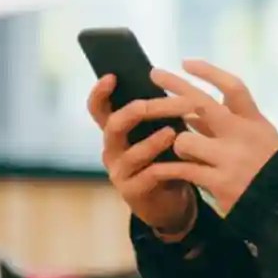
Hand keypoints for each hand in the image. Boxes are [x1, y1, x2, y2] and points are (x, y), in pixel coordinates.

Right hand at [88, 74, 196, 236]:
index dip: (100, 92)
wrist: (171, 201)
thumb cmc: (165, 158)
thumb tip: (164, 77)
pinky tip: (180, 160)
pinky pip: (148, 177)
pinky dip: (164, 166)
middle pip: (114, 126)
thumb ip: (156, 113)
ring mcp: (120, 172)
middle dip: (134, 112)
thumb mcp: (158, 132)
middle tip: (151, 104)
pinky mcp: (133, 192)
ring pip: (131, 154)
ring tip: (172, 132)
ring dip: (152, 142)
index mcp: (115, 131)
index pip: (98, 109)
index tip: (112, 76)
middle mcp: (112, 150)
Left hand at [137, 60, 277, 214]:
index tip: (186, 62)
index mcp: (254, 122)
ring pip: (185, 140)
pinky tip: (157, 170)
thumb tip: (194, 108)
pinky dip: (166, 169)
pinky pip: (181, 170)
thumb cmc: (271, 169)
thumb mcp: (261, 137)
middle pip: (202, 104)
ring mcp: (229, 159)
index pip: (233, 87)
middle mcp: (241, 135)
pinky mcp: (218, 182)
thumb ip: (230, 123)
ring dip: (179, 146)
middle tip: (155, 74)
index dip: (209, 72)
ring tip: (185, 155)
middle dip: (176, 86)